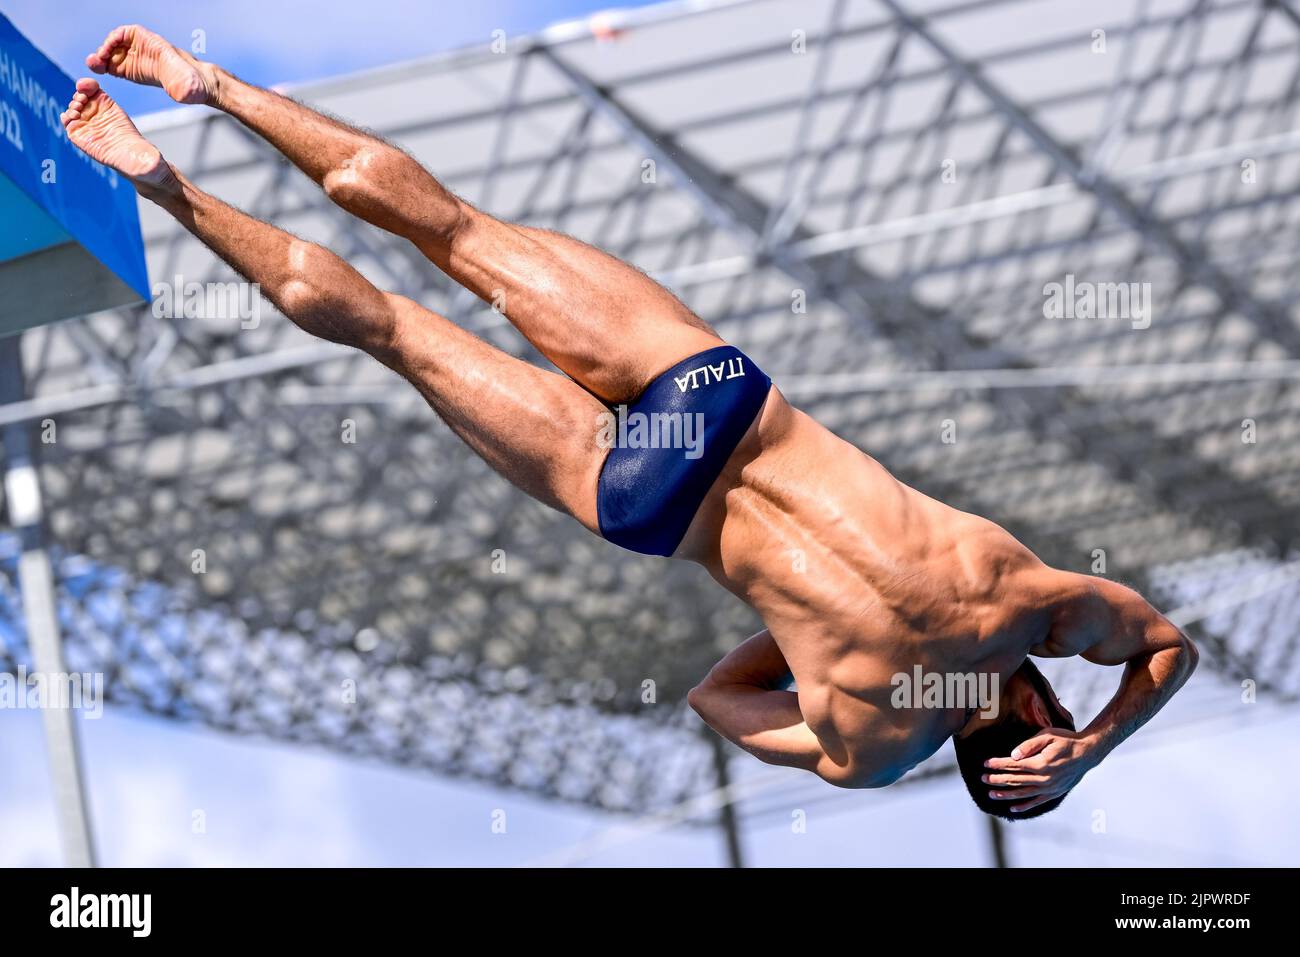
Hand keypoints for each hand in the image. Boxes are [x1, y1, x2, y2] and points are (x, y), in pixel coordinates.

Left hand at [982, 728, 1098, 813]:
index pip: (1013, 765)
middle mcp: (1044, 778)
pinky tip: (1012, 808)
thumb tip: (1012, 755)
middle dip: (997, 779)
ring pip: (1023, 793)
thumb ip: (1029, 745)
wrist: (1087, 754)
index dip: (998, 764)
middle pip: (1015, 780)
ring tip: (991, 794)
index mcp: (1040, 763)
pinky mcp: (1054, 793)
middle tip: (982, 778)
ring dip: (1006, 794)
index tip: (985, 763)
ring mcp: (1049, 788)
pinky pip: (1036, 802)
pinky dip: (1024, 806)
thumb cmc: (1066, 740)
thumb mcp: (1047, 736)